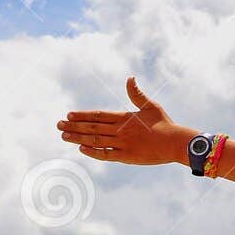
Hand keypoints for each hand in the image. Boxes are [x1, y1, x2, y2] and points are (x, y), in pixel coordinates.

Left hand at [57, 77, 193, 165]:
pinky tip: (81, 148)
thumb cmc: (164, 124)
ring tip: (64, 136)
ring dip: (78, 138)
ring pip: (95, 140)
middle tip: (58, 125)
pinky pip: (106, 154)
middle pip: (92, 127)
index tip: (68, 115)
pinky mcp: (127, 157)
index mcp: (124, 117)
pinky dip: (93, 152)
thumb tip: (130, 78)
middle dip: (73, 126)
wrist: (176, 143)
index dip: (82, 115)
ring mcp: (122, 144)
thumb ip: (137, 94)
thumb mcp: (151, 106)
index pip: (97, 115)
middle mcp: (120, 130)